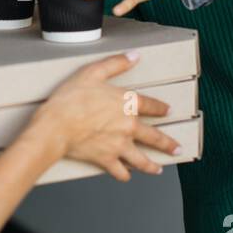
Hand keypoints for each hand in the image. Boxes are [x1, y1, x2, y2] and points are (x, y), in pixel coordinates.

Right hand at [25, 52, 180, 181]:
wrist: (56, 126)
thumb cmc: (71, 98)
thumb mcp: (92, 72)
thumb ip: (116, 63)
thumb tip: (134, 56)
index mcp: (127, 104)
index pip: (151, 106)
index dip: (160, 108)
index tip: (168, 111)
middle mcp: (128, 127)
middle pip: (154, 137)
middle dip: (167, 144)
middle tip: (176, 149)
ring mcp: (119, 145)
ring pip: (141, 159)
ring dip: (151, 166)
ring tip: (158, 169)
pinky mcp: (106, 159)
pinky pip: (120, 171)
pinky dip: (124, 175)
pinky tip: (127, 176)